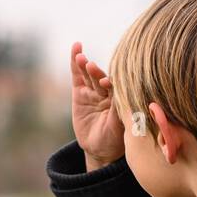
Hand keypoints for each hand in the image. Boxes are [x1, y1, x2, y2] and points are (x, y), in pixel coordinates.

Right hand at [70, 41, 123, 169]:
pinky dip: (75, 61)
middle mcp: (108, 92)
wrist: (98, 149)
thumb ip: (118, 113)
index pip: (116, 87)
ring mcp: (94, 90)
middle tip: (92, 68)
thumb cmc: (114, 139)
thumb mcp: (117, 129)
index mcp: (120, 98)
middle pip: (101, 79)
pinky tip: (76, 47)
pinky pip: (77, 74)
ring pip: (89, 75)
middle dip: (97, 74)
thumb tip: (121, 100)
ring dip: (86, 65)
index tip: (108, 83)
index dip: (111, 84)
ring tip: (82, 58)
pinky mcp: (80, 91)